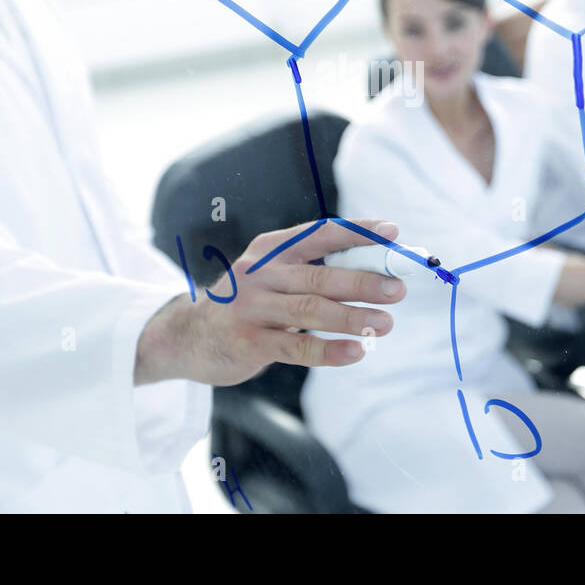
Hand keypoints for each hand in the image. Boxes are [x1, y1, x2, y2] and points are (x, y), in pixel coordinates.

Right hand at [135, 219, 407, 386]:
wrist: (185, 336)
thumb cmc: (247, 303)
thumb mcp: (269, 275)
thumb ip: (310, 270)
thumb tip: (375, 271)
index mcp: (270, 249)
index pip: (320, 233)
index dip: (358, 232)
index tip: (393, 232)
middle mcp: (259, 273)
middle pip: (320, 275)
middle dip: (364, 282)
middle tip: (399, 289)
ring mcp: (251, 308)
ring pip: (310, 311)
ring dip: (353, 317)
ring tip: (387, 323)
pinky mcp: (248, 343)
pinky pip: (296, 347)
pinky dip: (330, 350)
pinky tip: (356, 352)